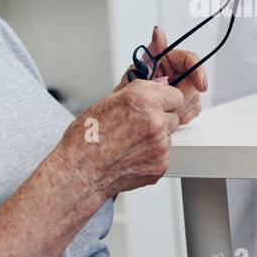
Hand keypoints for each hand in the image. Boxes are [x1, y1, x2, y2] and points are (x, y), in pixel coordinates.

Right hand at [64, 78, 184, 200]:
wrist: (80, 171)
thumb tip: (155, 85)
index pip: (175, 95)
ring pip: (167, 137)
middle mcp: (155, 121)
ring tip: (129, 144)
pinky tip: (131, 157)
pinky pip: (163, 156)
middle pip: (173, 117)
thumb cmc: (87, 138)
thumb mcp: (108, 102)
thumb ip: (137, 92)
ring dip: (155, 139)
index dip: (165, 101)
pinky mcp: (160, 165)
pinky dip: (151, 157)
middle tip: (138, 128)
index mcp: (142, 100)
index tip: (158, 106)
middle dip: (160, 120)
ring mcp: (160, 145)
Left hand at [127, 25, 206, 125]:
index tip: (201, 86)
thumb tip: (158, 31)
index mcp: (171, 60)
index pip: (191, 60)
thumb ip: (153, 50)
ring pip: (196, 98)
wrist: (128, 110)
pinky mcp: (185, 103)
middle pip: (195, 83)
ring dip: (182, 107)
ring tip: (163, 109)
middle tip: (168, 103)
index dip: (199, 72)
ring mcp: (184, 88)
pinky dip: (183, 115)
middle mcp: (180, 73)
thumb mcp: (140, 67)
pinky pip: (194, 109)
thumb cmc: (130, 87)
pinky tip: (169, 114)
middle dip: (184, 95)